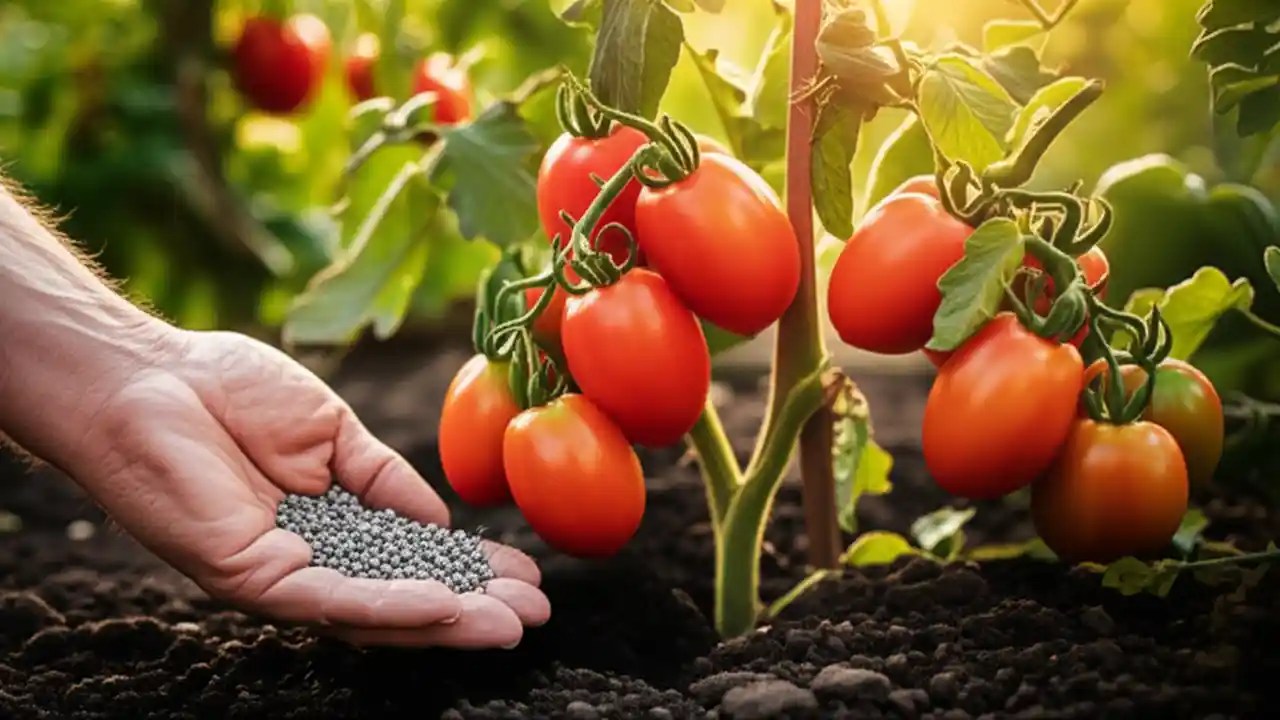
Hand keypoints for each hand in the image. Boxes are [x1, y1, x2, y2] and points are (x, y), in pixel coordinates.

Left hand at [59, 328, 548, 648]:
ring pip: (373, 614)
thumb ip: (387, 482)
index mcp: (331, 527)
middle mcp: (309, 562)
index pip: (411, 561)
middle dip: (470, 609)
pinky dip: (390, 608)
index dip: (470, 571)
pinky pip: (331, 602)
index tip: (526, 576)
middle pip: (401, 600)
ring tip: (506, 624)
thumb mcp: (334, 434)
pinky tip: (442, 607)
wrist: (150, 376)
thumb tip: (443, 528)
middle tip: (533, 615)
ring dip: (444, 621)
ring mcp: (280, 576)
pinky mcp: (250, 579)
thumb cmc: (230, 391)